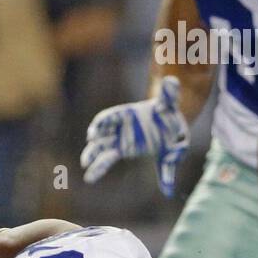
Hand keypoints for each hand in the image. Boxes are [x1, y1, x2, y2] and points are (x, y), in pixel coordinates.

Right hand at [80, 75, 188, 197]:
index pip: (109, 117)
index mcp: (126, 114)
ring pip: (100, 150)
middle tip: (85, 162)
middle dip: (92, 149)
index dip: (101, 124)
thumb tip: (171, 80)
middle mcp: (118, 126)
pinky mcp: (123, 149)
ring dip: (94, 161)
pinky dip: (101, 167)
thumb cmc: (168, 113)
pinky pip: (109, 158)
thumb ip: (170, 93)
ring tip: (89, 177)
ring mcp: (118, 138)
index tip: (93, 135)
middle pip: (99, 136)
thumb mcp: (171, 102)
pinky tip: (93, 174)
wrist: (169, 123)